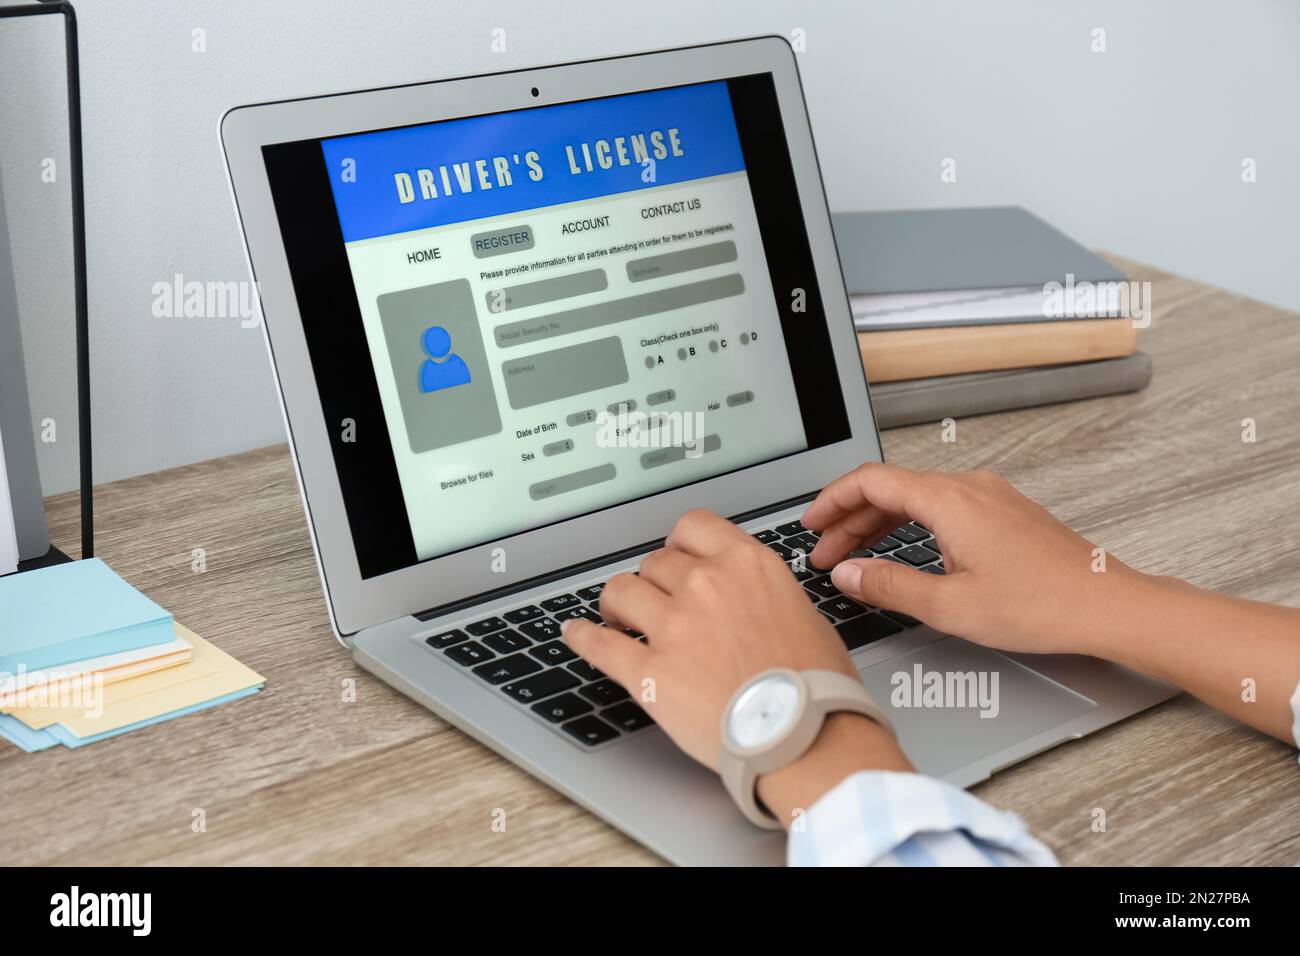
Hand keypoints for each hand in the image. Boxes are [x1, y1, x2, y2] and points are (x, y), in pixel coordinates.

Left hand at [561, 508, 909, 823]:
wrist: (805, 735)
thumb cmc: (815, 685)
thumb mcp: (802, 612)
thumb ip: (762, 593)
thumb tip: (746, 599)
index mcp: (746, 565)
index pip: (693, 527)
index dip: (678, 543)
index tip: (676, 556)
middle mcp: (705, 585)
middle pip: (655, 562)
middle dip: (654, 582)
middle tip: (655, 601)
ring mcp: (673, 626)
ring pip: (621, 590)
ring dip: (618, 603)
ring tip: (618, 617)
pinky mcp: (649, 672)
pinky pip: (599, 643)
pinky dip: (582, 637)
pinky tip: (574, 634)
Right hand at [802, 463, 1140, 655]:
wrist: (1108, 605)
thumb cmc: (1042, 605)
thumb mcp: (950, 606)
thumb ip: (889, 586)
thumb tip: (849, 574)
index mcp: (949, 500)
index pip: (871, 482)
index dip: (832, 501)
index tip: (811, 525)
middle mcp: (969, 488)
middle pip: (891, 489)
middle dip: (851, 521)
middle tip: (827, 555)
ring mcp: (991, 497)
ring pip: (917, 498)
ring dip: (880, 525)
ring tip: (857, 559)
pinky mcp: (1005, 513)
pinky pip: (943, 507)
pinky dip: (912, 526)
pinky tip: (906, 555)